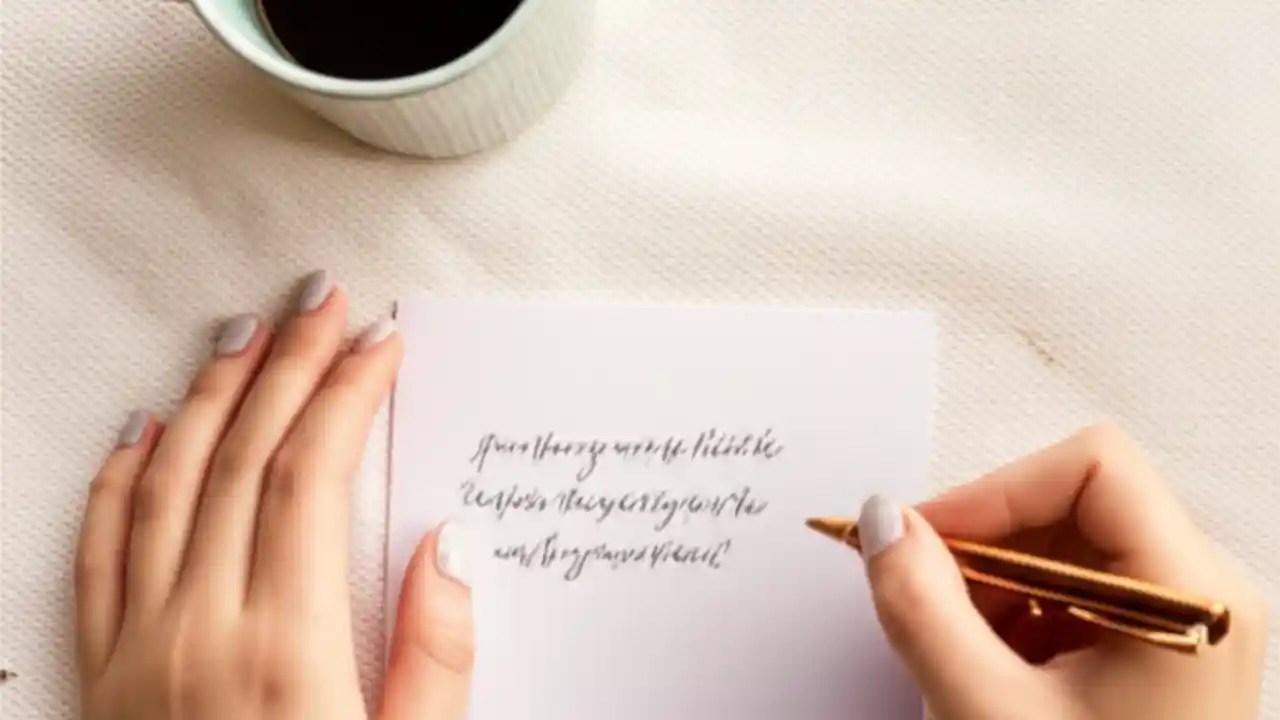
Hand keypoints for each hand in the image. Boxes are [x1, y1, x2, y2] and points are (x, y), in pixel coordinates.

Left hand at [75, 272, 473, 719]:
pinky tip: (141, 431)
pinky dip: (117, 478)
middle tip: (319, 303)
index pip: (313, 474)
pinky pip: (97, 549)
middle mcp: (197, 630)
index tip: (379, 346)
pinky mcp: (99, 672)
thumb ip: (434, 657)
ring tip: (242, 337)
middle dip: (287, 365)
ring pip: (166, 481)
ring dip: (207, 396)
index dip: (347, 394)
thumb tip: (452, 547)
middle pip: (242, 456)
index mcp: (285, 648)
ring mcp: (136, 648)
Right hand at [856, 424, 1267, 719]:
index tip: (924, 535)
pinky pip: (1071, 593)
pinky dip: (1013, 617)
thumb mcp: (986, 712)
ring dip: (991, 586)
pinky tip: (988, 670)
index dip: (995, 490)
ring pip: (1065, 548)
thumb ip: (922, 606)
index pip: (1092, 467)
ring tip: (957, 652)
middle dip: (984, 547)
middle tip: (918, 592)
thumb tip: (882, 521)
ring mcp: (1182, 621)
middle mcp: (1203, 593)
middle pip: (1074, 504)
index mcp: (1193, 595)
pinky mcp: (1154, 648)